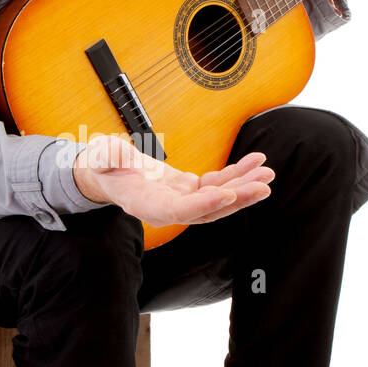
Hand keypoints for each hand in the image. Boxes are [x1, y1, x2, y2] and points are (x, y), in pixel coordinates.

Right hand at [72, 132, 273, 227]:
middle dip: (237, 199)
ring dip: (245, 188)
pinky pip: (218, 184)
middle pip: (208, 211)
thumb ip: (107, 157)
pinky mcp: (191, 190)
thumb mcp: (100, 158)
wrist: (110, 173)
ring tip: (268, 175)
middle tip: (263, 187)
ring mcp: (183, 201)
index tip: (228, 195)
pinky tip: (256, 162)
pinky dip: (238, 173)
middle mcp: (170, 209)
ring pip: (219, 200)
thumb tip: (119, 155)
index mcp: (147, 206)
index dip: (204, 205)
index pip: (179, 211)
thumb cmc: (103, 165)